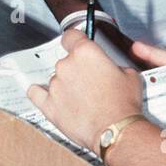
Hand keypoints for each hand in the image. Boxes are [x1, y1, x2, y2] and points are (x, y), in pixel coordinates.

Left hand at [28, 29, 143, 152]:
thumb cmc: (122, 104)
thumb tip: (110, 69)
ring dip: (65, 84)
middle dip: (77, 68)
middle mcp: (66, 65)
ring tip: (81, 98)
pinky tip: (42, 92)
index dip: (75, 39)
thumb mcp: (129, 75)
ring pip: (56, 78)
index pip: (71, 35)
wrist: (116, 130)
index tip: (77, 43)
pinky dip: (39, 93)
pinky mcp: (49, 105)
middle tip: (90, 81)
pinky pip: (36, 94)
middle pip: (66, 60)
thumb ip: (113, 66)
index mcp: (85, 52)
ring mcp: (55, 85)